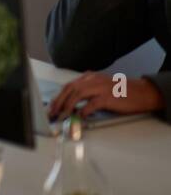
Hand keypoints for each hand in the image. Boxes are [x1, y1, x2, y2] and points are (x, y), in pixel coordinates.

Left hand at [48, 71, 165, 120]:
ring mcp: (101, 88)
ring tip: (63, 115)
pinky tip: (80, 116)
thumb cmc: (121, 92)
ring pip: (77, 94)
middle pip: (70, 89)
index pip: (69, 85)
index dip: (58, 96)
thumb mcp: (101, 87)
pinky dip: (83, 111)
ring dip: (67, 106)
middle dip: (59, 101)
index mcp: (90, 77)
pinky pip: (91, 104)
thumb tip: (71, 105)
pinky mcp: (108, 97)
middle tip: (53, 112)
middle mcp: (93, 80)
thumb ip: (87, 93)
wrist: (142, 92)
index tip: (52, 106)